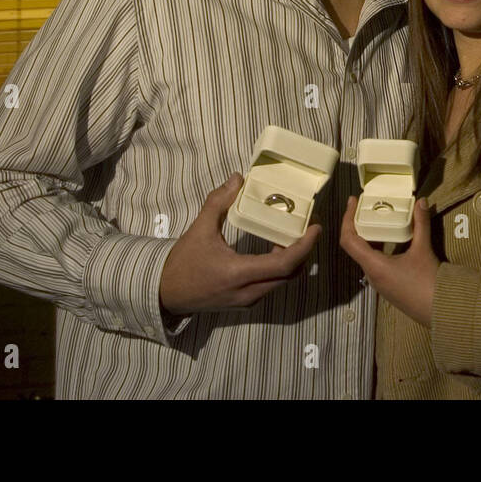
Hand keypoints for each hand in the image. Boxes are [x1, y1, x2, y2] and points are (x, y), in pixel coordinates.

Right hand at [159, 173, 319, 315]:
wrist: (164, 294)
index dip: (305, 246)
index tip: (316, 228)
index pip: (285, 263)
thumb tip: (236, 178)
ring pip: (282, 282)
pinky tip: (274, 249)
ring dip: (292, 260)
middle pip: (290, 274)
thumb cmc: (182, 263)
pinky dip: (280, 268)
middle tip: (307, 228)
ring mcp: (248, 300)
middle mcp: (248, 291)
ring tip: (291, 235)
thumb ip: (218, 202)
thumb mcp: (199, 229)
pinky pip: (272, 286)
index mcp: (239, 273)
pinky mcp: (245, 303)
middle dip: (303, 251)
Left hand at [339, 196, 438, 327]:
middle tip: (365, 206)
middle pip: (354, 246)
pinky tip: (389, 238)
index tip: (353, 201)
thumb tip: (421, 201)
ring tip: (376, 217)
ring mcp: (379, 282)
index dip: (347, 218)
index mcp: (374, 266)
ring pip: (365, 255)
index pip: (348, 240)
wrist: (440, 311)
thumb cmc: (428, 282)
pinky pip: (374, 262)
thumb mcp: (424, 249)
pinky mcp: (388, 286)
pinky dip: (376, 246)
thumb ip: (421, 223)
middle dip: (357, 224)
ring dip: (367, 235)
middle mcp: (372, 275)